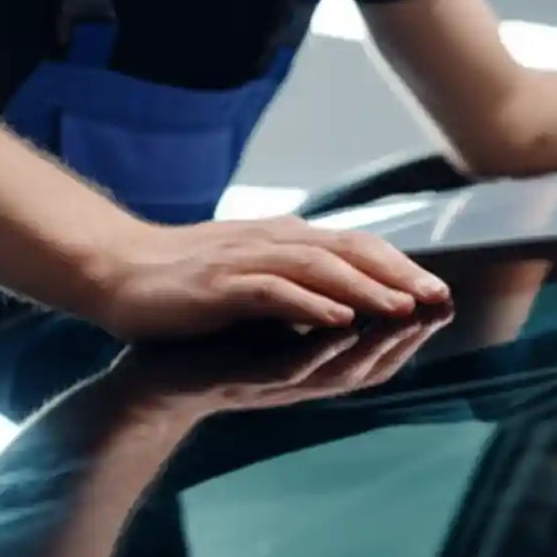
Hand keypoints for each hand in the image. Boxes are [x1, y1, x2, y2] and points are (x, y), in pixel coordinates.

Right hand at [85, 216, 450, 338]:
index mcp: (286, 238)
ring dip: (365, 288)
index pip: (357, 246)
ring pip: (319, 268)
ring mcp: (246, 260)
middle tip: (437, 297)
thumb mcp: (254, 271)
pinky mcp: (219, 285)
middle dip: (398, 275)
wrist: (119, 272)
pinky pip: (273, 291)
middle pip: (349, 250)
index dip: (400, 266)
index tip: (437, 289)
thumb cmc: (190, 280)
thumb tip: (349, 297)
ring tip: (402, 308)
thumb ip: (299, 277)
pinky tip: (338, 318)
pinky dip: (309, 303)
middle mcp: (273, 240)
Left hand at [121, 309, 453, 421]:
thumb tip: (333, 273)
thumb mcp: (259, 323)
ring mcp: (270, 386)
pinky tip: (340, 324)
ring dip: (376, 341)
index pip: (373, 347)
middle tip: (441, 304)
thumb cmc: (203, 350)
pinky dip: (319, 347)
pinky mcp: (239, 383)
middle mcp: (298, 379)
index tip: (442, 295)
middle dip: (408, 332)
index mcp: (308, 362)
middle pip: (369, 363)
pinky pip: (289, 368)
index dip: (410, 325)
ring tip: (408, 315)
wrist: (140, 381)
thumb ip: (300, 306)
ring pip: (338, 370)